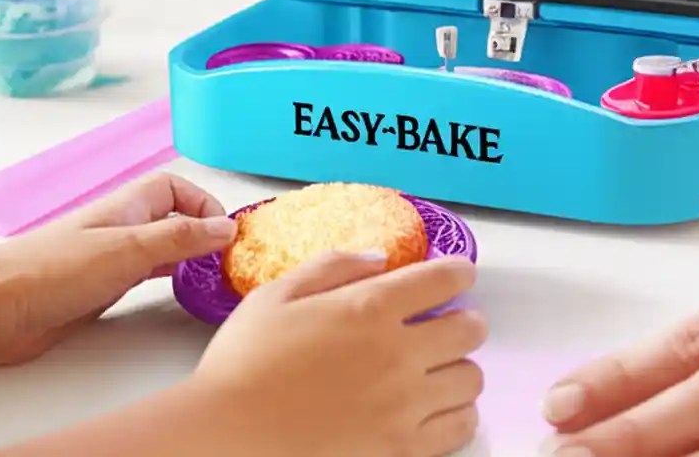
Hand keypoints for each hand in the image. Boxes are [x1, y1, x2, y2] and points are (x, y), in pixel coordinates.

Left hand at [0, 172, 234, 364]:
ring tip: (213, 276)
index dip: (203, 203)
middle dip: (202, 230)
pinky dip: (167, 281)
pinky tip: (177, 295)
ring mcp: (109, 259)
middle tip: (229, 259)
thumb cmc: (51, 271)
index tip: (226, 234)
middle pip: (172, 216)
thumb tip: (227, 227)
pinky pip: (144, 278)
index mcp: (126, 207)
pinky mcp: (99, 289)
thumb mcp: (128, 250)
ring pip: (160, 248)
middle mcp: (120, 228)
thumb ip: (179, 238)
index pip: (176, 188)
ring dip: (187, 256)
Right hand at [190, 251, 487, 456]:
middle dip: (462, 321)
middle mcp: (397, 353)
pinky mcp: (403, 449)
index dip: (457, 272)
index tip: (456, 276)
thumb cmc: (241, 366)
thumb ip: (332, 267)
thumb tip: (379, 259)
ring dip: (458, 369)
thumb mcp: (274, 296)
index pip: (444, 279)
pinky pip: (461, 427)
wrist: (227, 437)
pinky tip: (431, 409)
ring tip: (436, 372)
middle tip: (445, 326)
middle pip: (471, 329)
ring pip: (471, 379)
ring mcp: (405, 405)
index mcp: (369, 307)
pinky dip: (455, 415)